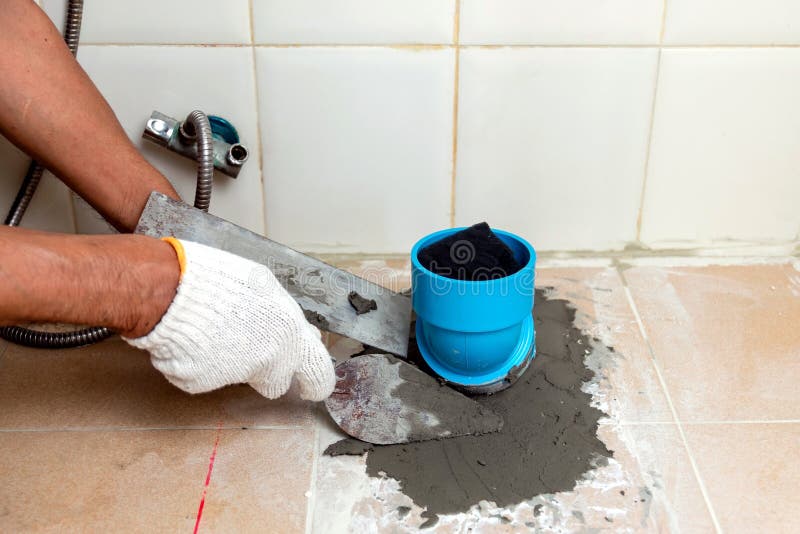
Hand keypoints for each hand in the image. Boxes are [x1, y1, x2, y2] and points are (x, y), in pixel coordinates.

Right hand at [124, 238, 335, 400]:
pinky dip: (202, 362)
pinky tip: (193, 338)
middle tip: (256, 359)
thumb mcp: (264, 287)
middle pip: (278, 384)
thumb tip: (297, 332)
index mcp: (290, 332)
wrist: (170, 289)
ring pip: (241, 377)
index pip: (318, 371)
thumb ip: (284, 317)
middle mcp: (269, 359)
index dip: (316, 382)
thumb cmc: (218, 278)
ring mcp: (236, 374)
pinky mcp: (203, 383)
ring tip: (215, 333)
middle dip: (272, 375)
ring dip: (235, 364)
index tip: (314, 387)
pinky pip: (207, 376)